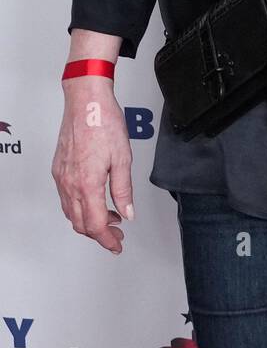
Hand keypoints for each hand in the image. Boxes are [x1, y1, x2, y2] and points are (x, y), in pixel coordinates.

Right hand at [52, 78, 134, 253]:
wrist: (86, 102)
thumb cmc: (104, 123)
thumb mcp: (123, 158)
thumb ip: (124, 190)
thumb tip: (127, 213)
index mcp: (87, 184)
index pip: (95, 225)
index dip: (108, 240)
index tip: (117, 245)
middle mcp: (70, 184)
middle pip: (80, 223)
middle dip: (99, 234)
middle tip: (117, 235)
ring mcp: (62, 177)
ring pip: (71, 213)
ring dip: (89, 221)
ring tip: (111, 217)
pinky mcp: (59, 169)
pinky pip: (66, 198)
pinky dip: (80, 207)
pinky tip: (95, 200)